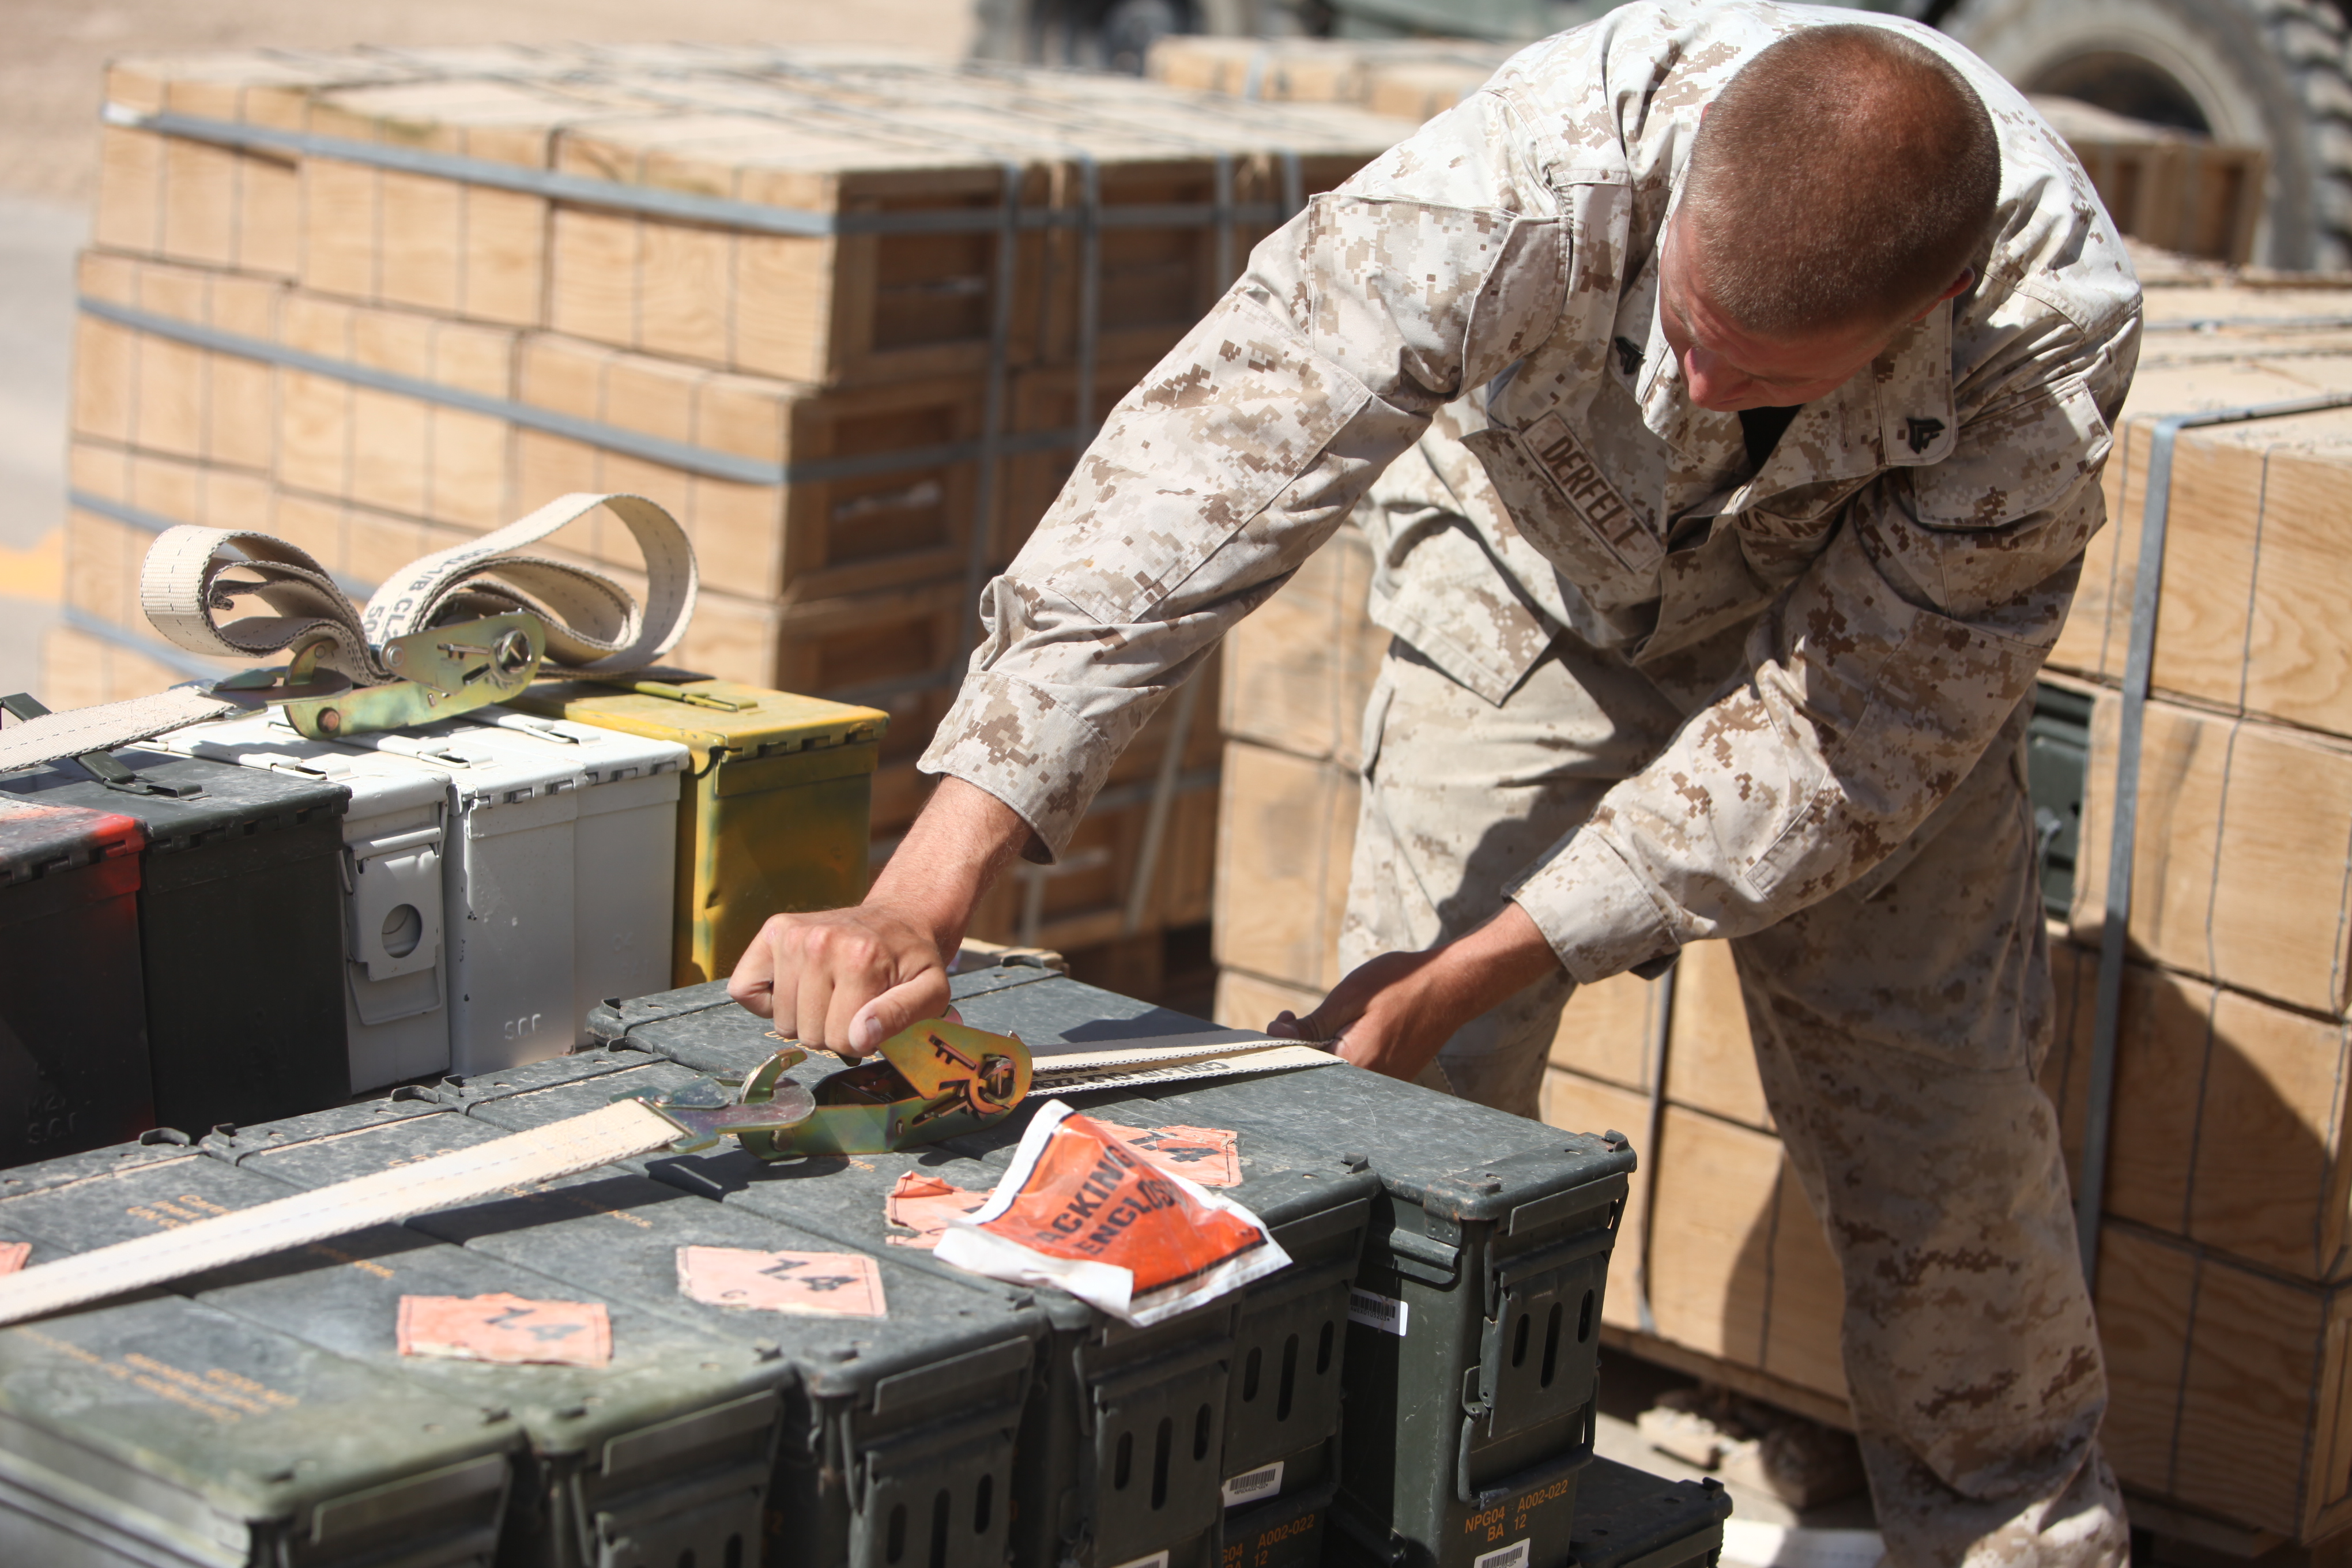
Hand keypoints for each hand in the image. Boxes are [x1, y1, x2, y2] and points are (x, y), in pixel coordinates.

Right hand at [728, 777, 1029, 1055]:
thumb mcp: (930, 992)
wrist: (899, 917)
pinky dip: (766, 1000)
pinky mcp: (773, 931)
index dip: (859, 1040)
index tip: (872, 1018)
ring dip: (805, 1017)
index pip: (841, 1040)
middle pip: (809, 1033)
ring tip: (830, 991)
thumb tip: (861, 1037)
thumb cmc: (911, 962)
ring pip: (781, 1021)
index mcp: (861, 959)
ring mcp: (792, 935)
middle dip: (832, 1030)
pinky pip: (744, 990)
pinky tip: (797, 986)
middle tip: (851, 1002)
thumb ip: (901, 1017)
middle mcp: (821, 942)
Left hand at [1266, 902, 1561, 1080]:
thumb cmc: (1400, 985)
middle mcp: (1370, 1082)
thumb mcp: (1347, 998)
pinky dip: (1341, 1051)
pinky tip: (1342, 1028)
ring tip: (1317, 1020)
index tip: (1284, 1020)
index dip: (1284, 1045)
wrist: (1451, 985)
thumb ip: (1311, 1025)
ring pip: (1337, 1072)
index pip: (1302, 1068)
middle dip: (1299, 1047)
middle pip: (1318, 1074)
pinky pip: (1356, 1070)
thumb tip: (1277, 1036)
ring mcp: (1385, 1081)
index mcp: (1355, 1065)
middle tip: (1293, 1018)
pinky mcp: (1394, 1074)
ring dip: (1319, 1048)